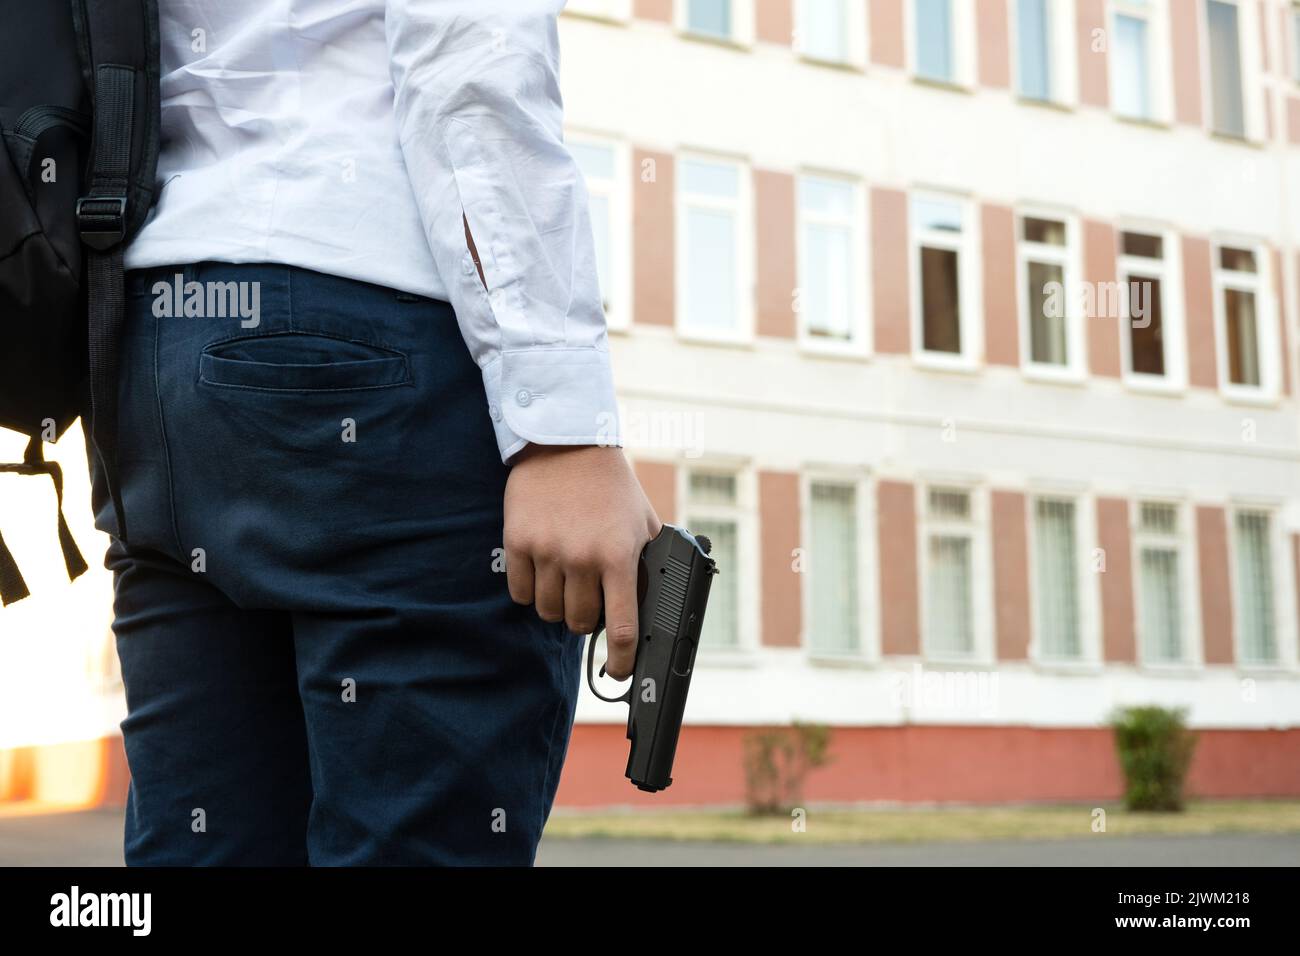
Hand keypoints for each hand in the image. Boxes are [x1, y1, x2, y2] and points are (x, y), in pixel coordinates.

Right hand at [504, 445, 661, 678]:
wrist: (566, 445)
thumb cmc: (611, 486)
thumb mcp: (644, 522)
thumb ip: (649, 562)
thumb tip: (655, 604)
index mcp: (619, 556)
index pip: (622, 628)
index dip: (621, 660)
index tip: (618, 671)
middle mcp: (582, 558)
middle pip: (579, 623)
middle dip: (586, 621)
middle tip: (589, 602)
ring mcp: (546, 551)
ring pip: (547, 611)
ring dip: (557, 606)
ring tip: (565, 583)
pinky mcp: (517, 542)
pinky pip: (518, 592)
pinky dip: (529, 591)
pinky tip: (541, 573)